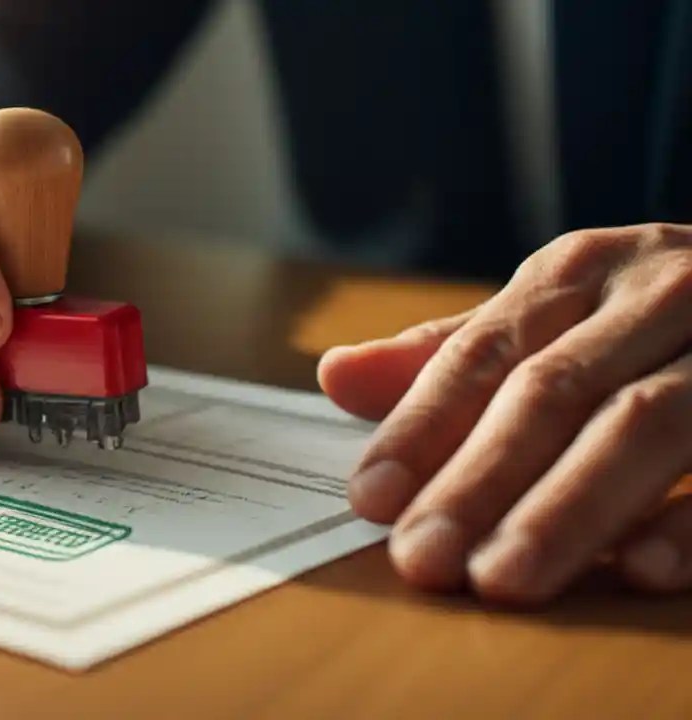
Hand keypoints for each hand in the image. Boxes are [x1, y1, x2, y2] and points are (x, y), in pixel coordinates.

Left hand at [319, 223, 691, 601]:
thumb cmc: (658, 314)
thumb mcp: (560, 310)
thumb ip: (454, 352)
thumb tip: (337, 376)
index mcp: (585, 270)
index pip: (483, 352)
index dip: (423, 426)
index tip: (369, 499)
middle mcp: (661, 294)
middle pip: (553, 391)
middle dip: (481, 480)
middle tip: (423, 559)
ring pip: (645, 425)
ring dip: (568, 508)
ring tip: (502, 579)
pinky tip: (643, 571)